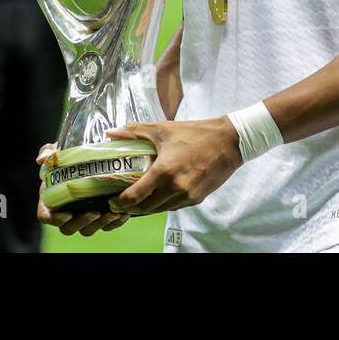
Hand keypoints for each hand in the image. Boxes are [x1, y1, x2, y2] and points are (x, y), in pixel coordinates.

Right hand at [35, 142, 131, 236]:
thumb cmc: (70, 156)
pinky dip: (115, 222)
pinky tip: (123, 213)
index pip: (46, 216)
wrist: (93, 156)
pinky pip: (106, 226)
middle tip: (96, 211)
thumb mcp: (58, 151)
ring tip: (113, 212)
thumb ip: (48, 153)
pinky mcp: (100, 217)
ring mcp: (83, 217)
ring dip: (100, 224)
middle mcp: (66, 212)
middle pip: (68, 228)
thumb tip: (41, 159)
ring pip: (88, 230)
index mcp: (52, 199)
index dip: (55, 219)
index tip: (68, 214)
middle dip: (82, 222)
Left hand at [105, 117, 241, 215]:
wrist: (228, 142)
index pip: (135, 196)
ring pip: (159, 210)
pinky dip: (162, 204)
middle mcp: (175, 188)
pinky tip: (157, 196)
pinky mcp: (196, 199)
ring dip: (146, 208)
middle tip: (119, 203)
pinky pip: (173, 207)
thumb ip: (134, 132)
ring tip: (136, 200)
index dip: (120, 202)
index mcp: (164, 171)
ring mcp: (187, 196)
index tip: (111, 201)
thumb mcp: (162, 129)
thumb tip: (110, 133)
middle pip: (145, 209)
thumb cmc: (194, 133)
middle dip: (130, 209)